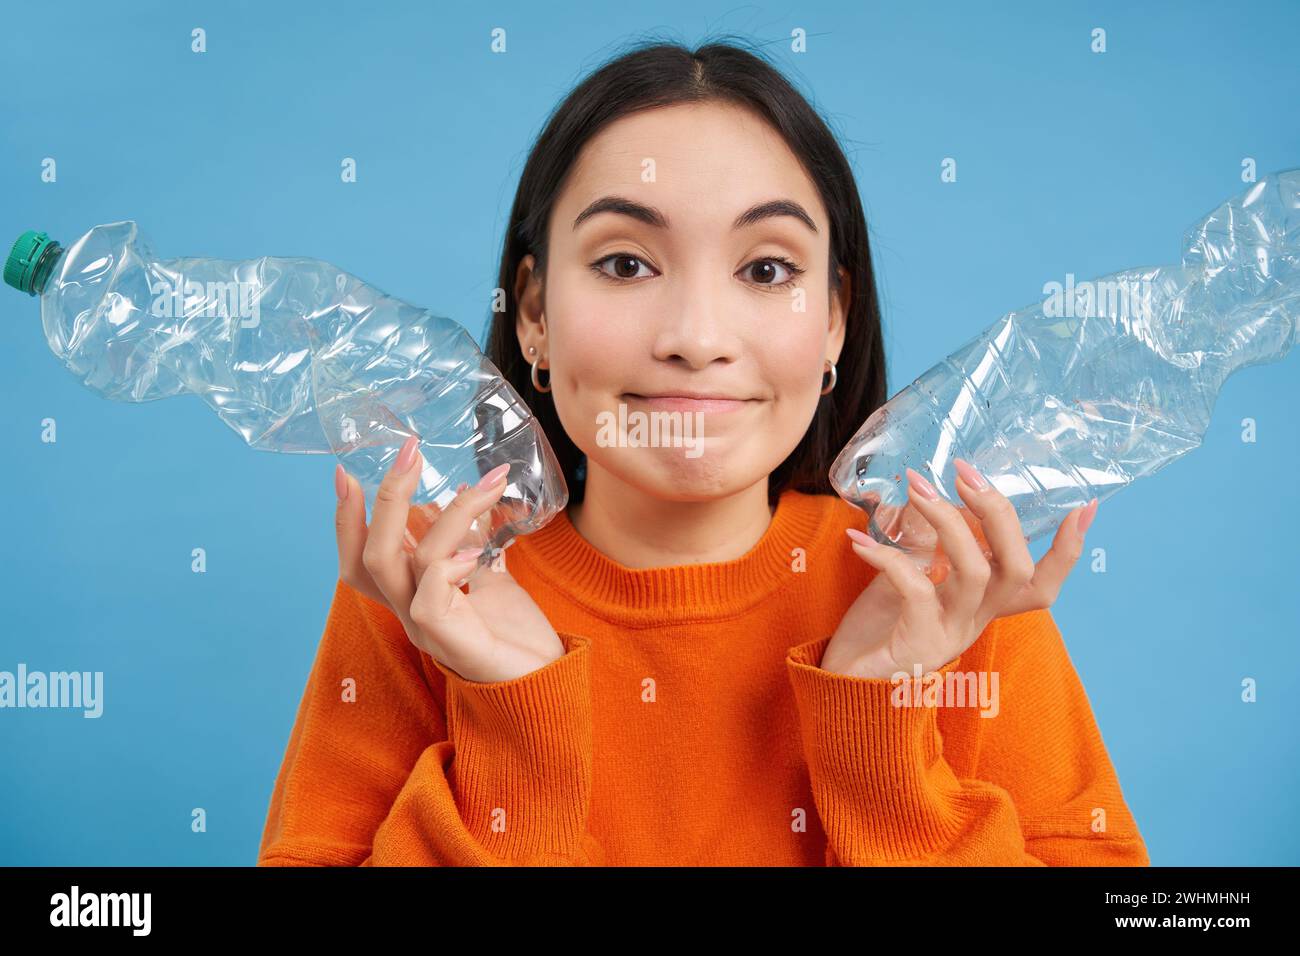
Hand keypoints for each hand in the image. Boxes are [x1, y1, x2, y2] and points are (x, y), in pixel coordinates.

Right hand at [333, 436, 564, 682]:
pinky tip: (481, 553)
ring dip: (447, 514)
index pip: (361, 558)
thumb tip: (467, 501)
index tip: (344, 472)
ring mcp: (425, 629)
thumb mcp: (490, 578)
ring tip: (485, 485)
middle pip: (371, 555)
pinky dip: (449, 566)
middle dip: (386, 498)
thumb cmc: (516, 635)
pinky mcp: (449, 642)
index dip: (347, 519)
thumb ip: (471, 546)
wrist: (546, 684)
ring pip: (408, 563)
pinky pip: (429, 598)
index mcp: (411, 595)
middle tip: (409, 451)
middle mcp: (409, 611)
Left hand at [822, 457, 1096, 679]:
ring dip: (947, 522)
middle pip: (1017, 568)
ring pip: (975, 573)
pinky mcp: (917, 645)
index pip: (1042, 583)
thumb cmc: (876, 630)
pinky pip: (916, 590)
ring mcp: (950, 635)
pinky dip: (887, 558)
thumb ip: (925, 544)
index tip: (1086, 505)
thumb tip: (928, 492)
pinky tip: (859, 541)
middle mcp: (975, 621)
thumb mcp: (906, 576)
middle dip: (998, 513)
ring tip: (916, 489)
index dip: (1067, 550)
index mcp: (982, 605)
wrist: (842, 685)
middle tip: (965, 473)